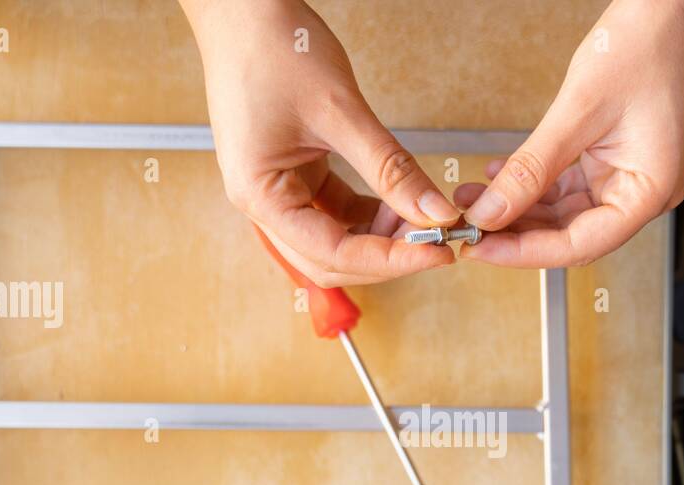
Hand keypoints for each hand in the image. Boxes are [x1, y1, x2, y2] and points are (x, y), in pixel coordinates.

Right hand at [180, 0, 461, 286]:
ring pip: (336, 240)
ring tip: (422, 217)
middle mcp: (263, 202)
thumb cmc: (275, 48)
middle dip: (385, 257)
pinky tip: (401, 203)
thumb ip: (391, 168)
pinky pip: (335, 212)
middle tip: (437, 241)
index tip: (437, 251)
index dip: (389, 260)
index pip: (331, 253)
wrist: (245, 10)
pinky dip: (370, 214)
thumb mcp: (340, 111)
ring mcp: (278, 190)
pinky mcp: (293, 175)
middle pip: (331, 260)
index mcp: (260, 195)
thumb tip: (434, 212)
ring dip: (380, 237)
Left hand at [455, 0, 683, 268]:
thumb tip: (492, 211)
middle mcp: (643, 192)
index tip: (483, 250)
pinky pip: (568, 185)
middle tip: (469, 229)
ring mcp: (629, 176)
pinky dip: (534, 185)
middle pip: (571, 233)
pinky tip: (499, 178)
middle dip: (517, 231)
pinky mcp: (615, 158)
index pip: (580, 244)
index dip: (527, 252)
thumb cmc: (647, 46)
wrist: (671, 5)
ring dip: (519, 208)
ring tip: (474, 199)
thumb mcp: (579, 111)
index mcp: (650, 191)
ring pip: (564, 212)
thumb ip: (532, 169)